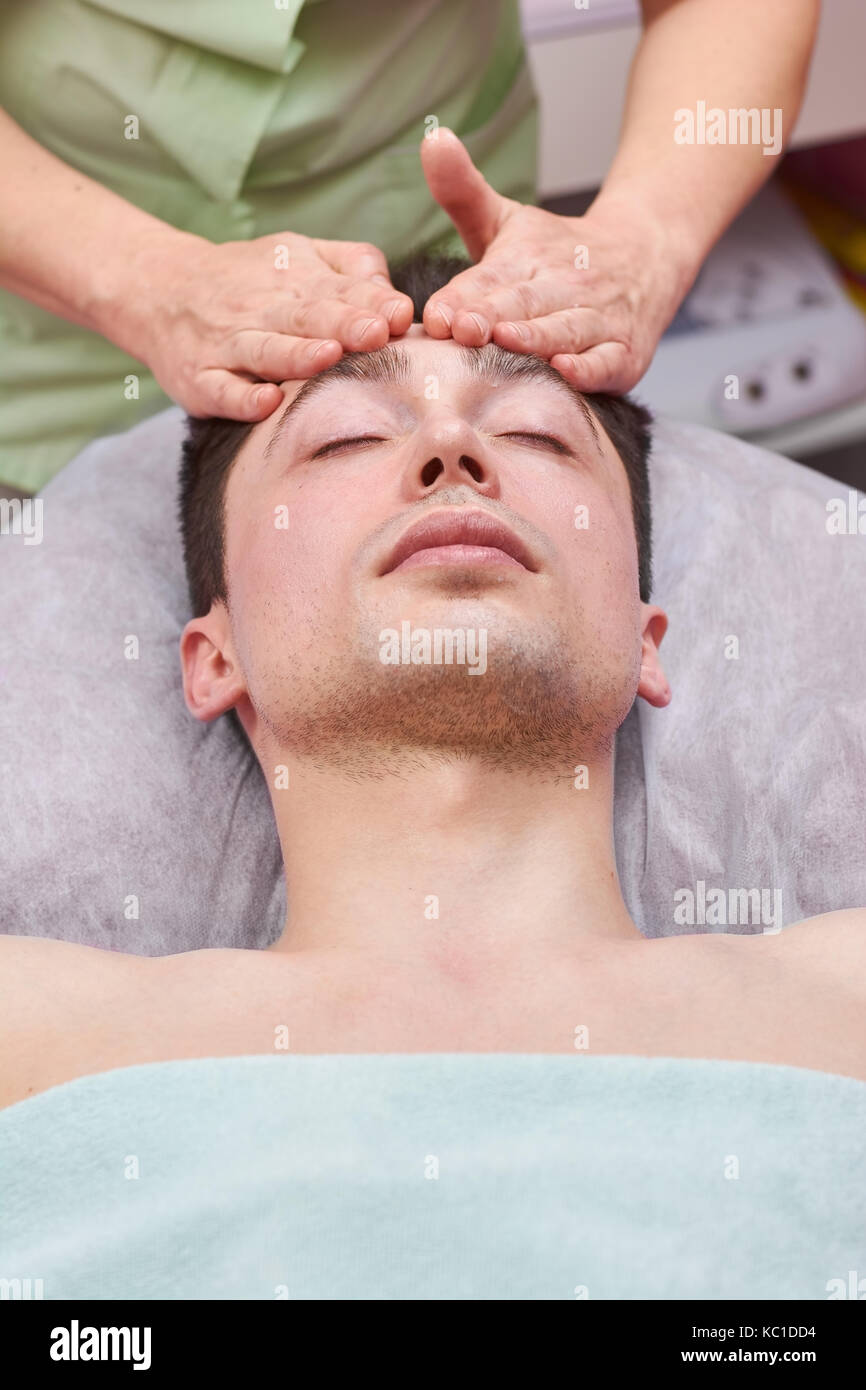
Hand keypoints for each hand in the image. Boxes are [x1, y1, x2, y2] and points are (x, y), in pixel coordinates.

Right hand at [117, 229, 414, 419]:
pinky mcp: (201, 379)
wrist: (158, 287)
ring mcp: (229, 345)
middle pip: (307, 318)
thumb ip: (350, 266)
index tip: (400, 314)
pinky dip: (243, 397)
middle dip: (343, 325)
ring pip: (266, 351)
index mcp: (294, 281)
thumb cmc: (248, 279)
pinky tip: (267, 403)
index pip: (337, 290)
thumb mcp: (296, 254)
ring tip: (328, 356)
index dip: (369, 303)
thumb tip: (395, 295)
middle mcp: (263, 311)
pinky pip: (223, 390)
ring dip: (297, 356)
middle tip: (377, 333)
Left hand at [420, 128, 686, 393]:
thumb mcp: (507, 219)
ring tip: (505, 340)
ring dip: (535, 338)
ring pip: (562, 331)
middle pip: (521, 304)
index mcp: (524, 259)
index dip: (462, 297)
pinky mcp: (622, 354)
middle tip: (460, 328)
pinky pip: (605, 362)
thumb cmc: (557, 253)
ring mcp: (595, 321)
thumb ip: (463, 190)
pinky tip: (564, 370)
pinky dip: (587, 368)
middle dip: (490, 316)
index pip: (487, 280)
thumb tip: (432, 136)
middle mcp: (561, 288)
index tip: (437, 313)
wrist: (648, 255)